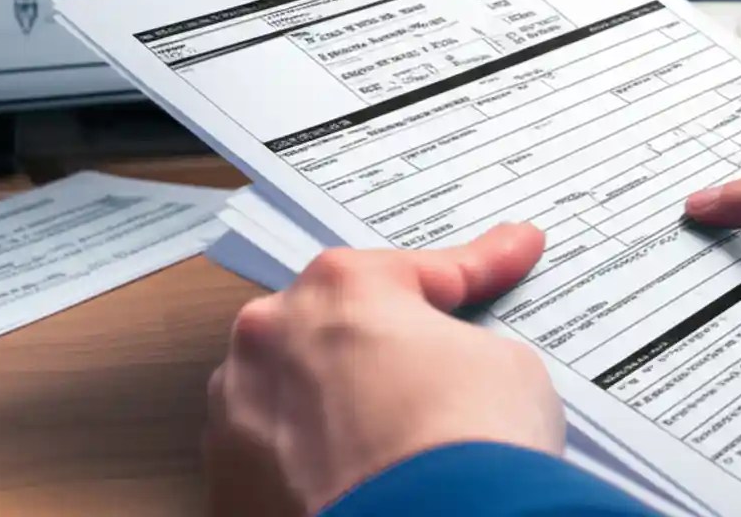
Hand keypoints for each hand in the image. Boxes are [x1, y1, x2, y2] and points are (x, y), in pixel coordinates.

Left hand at [203, 223, 557, 516]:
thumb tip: (460, 365)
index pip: (422, 272)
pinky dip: (312, 466)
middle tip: (436, 363)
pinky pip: (277, 461)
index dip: (481, 266)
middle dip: (382, 340)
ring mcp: (237, 416)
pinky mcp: (228, 488)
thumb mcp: (506, 363)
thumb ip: (470, 342)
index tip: (512, 253)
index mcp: (340, 286)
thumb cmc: (465, 439)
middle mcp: (270, 339)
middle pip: (337, 327)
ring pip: (295, 393)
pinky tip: (361, 480)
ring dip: (335, 404)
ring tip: (393, 438)